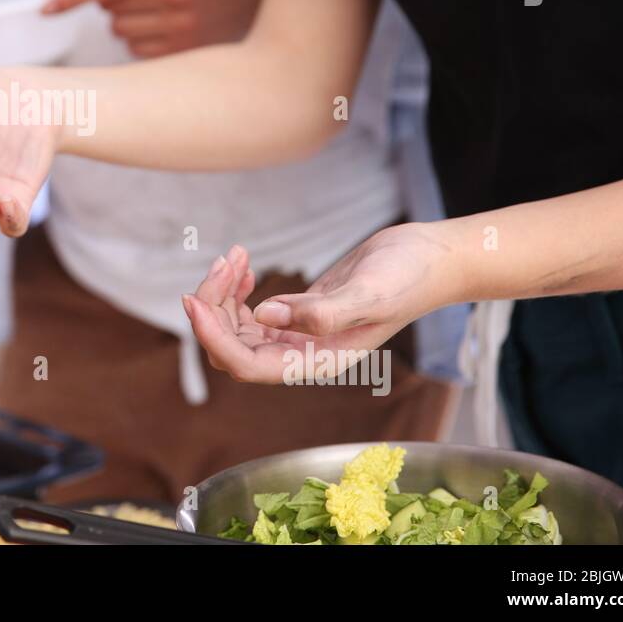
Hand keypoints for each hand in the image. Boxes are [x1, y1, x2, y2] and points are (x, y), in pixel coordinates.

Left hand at [42, 0, 272, 57]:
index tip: (47, 8)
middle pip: (109, 10)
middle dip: (114, 2)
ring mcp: (182, 26)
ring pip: (121, 33)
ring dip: (128, 22)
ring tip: (158, 8)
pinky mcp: (187, 50)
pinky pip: (138, 52)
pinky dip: (142, 40)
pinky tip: (166, 27)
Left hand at [182, 224, 461, 383]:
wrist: (429, 258)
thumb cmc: (407, 277)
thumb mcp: (368, 295)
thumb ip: (320, 312)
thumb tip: (264, 316)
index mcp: (317, 363)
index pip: (246, 365)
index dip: (213, 338)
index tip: (193, 301)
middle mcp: (302, 356)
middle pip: (232, 347)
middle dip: (216, 307)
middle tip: (227, 260)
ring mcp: (297, 335)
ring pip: (236, 329)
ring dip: (224, 294)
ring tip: (235, 256)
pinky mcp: (297, 312)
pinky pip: (250, 312)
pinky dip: (237, 287)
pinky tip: (242, 263)